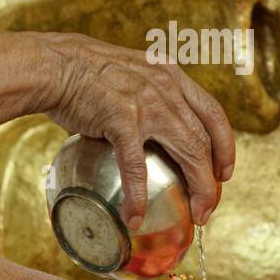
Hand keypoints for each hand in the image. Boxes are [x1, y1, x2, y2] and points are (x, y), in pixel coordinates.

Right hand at [33, 32, 235, 227]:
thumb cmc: (84, 71)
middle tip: (208, 205)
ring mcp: (147, 103)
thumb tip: (150, 133)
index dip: (225, 145)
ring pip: (188, 152)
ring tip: (196, 215)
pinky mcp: (122, 119)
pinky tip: (136, 215)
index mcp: (172, 76)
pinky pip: (136, 165)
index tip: (224, 172)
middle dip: (213, 178)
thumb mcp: (132, 72)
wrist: (55, 63)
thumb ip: (148, 96)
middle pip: (205, 139)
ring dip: (196, 188)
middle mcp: (167, 88)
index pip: (212, 113)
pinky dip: (138, 194)